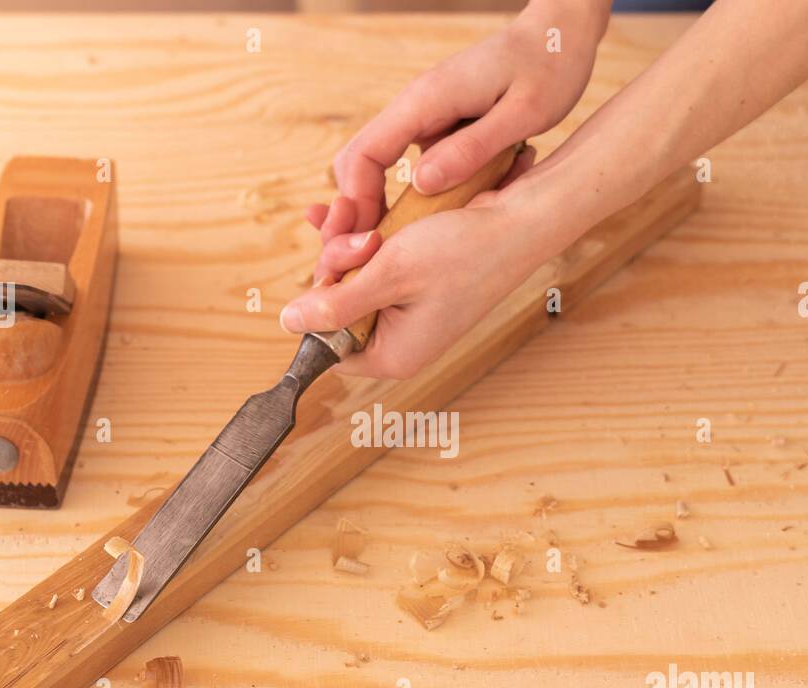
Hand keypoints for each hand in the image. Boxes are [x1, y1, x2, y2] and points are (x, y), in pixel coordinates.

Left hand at [278, 188, 548, 379]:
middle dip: (337, 265)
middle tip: (361, 237)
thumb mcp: (390, 274)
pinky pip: (374, 266)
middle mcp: (399, 340)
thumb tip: (289, 322)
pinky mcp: (414, 286)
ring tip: (372, 219)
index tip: (332, 270)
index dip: (318, 305)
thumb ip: (336, 302)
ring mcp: (407, 313)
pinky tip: (360, 212)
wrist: (518, 222)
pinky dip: (366, 238)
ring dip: (351, 245)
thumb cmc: (467, 252)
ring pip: (352, 280)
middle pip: (336, 309)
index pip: (327, 348)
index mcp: (393, 355)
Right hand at [302, 0, 607, 284]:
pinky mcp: (438, 127)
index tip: (371, 242)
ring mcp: (425, 117)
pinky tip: (431, 218)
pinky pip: (410, 164)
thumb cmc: (549, 67)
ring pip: (379, 166)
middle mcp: (415, 107)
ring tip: (395, 245)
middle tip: (373, 254)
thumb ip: (472, 149)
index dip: (357, 202)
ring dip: (381, 206)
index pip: (363, 154)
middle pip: (358, 162)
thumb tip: (421, 184)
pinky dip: (410, 194)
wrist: (559, 35)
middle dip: (358, 210)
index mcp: (426, 100)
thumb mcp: (522, 114)